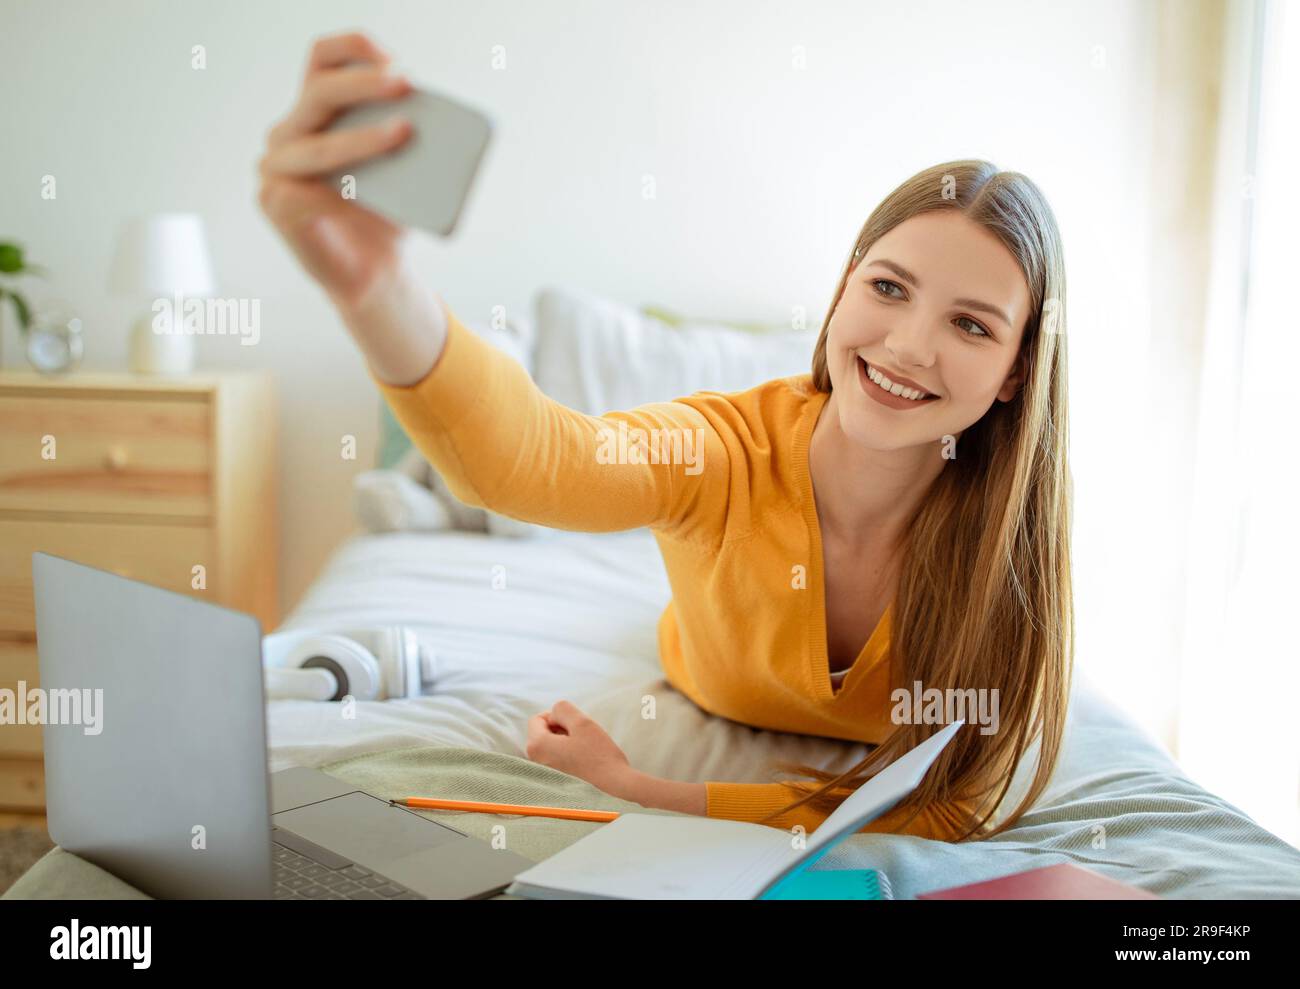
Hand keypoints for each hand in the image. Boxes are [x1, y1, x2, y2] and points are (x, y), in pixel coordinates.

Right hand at [257, 31, 413, 310]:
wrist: (374, 272)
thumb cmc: (386, 215)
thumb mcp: (399, 164)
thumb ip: (401, 131)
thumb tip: (433, 112)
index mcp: (315, 113)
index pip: (322, 60)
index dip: (354, 48)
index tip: (392, 58)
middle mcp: (289, 133)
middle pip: (319, 90)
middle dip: (364, 83)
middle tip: (405, 84)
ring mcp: (276, 168)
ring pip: (319, 144)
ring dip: (364, 138)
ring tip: (405, 133)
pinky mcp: (275, 203)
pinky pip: (306, 192)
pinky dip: (342, 188)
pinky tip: (361, 193)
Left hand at [525, 700, 633, 796]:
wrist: (613, 786)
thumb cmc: (598, 755)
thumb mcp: (581, 722)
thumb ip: (562, 709)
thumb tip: (554, 716)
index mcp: (536, 746)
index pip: (537, 719)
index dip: (558, 717)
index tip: (575, 726)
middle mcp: (535, 761)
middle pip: (542, 732)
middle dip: (560, 729)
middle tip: (581, 738)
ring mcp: (543, 773)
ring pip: (550, 745)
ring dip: (565, 741)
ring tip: (583, 750)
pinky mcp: (553, 781)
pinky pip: (554, 758)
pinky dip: (566, 754)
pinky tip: (582, 761)